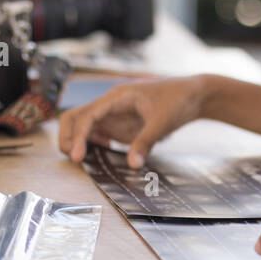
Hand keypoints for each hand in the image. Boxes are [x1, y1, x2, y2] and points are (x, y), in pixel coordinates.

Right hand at [57, 75, 208, 167]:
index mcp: (117, 96)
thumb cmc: (178, 100)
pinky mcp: (120, 125)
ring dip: (77, 141)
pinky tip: (98, 157)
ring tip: (81, 161)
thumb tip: (133, 164)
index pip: (88, 114)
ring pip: (83, 125)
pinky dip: (91, 146)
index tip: (77, 157)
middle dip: (68, 136)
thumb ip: (146, 142)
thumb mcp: (163, 122)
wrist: (193, 95)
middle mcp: (110, 104)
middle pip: (75, 116)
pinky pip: (97, 135)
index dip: (79, 136)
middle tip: (74, 158)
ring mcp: (114, 115)